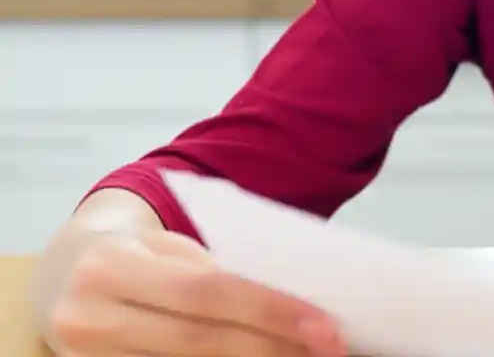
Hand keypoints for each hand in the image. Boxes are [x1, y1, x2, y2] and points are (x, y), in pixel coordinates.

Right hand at [43, 230, 344, 355]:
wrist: (64, 274)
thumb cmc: (137, 255)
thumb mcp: (168, 248)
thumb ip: (217, 273)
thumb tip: (294, 305)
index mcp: (111, 266)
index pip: (206, 291)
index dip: (269, 310)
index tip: (325, 325)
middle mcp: (87, 317)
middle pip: (201, 341)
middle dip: (272, 347)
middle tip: (329, 349)